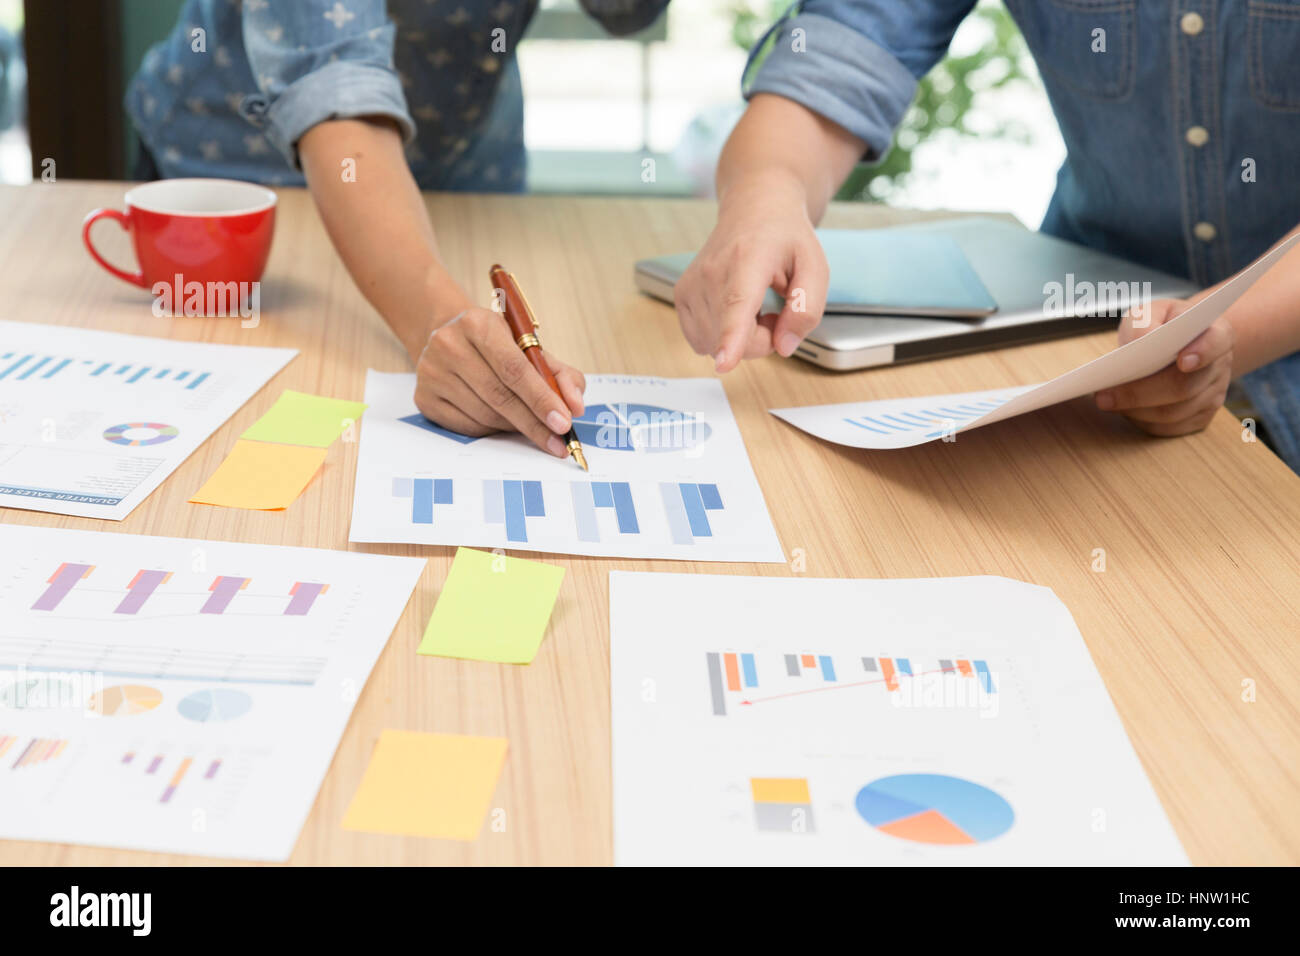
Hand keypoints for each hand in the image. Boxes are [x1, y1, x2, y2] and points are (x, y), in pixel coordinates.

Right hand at [413, 306, 585, 455]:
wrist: (449, 336)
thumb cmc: (498, 345)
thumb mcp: (530, 347)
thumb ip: (561, 374)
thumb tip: (575, 406)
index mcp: (478, 324)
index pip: (514, 369)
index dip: (541, 399)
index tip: (563, 423)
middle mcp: (449, 345)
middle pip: (499, 396)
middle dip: (534, 424)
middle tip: (558, 443)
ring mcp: (432, 373)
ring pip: (485, 415)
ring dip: (514, 427)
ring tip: (531, 426)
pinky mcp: (424, 398)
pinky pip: (468, 427)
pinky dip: (492, 430)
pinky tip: (502, 422)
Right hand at [674, 172, 827, 371]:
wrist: (754, 210)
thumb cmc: (785, 238)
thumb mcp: (815, 267)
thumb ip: (806, 310)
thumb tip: (784, 347)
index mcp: (748, 259)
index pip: (737, 304)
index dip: (731, 338)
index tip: (723, 362)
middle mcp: (711, 272)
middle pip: (734, 339)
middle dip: (761, 340)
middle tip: (775, 312)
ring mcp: (690, 285)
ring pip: (715, 345)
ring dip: (741, 338)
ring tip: (755, 307)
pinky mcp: (680, 296)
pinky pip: (700, 340)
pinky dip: (720, 336)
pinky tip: (734, 313)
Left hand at [1094, 297, 1233, 436]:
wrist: (1179, 343)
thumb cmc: (1162, 325)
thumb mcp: (1150, 312)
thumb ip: (1145, 321)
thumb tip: (1141, 340)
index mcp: (1216, 333)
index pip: (1217, 341)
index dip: (1203, 352)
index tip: (1182, 360)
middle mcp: (1219, 366)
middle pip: (1184, 386)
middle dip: (1140, 393)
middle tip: (1104, 395)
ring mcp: (1213, 395)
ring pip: (1174, 413)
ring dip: (1136, 410)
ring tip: (1106, 401)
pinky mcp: (1200, 417)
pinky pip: (1170, 428)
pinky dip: (1142, 421)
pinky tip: (1123, 410)